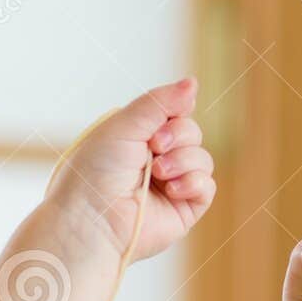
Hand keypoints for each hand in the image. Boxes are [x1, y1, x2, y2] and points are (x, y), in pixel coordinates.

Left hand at [43, 77, 215, 266]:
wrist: (93, 218)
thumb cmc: (96, 172)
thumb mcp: (125, 124)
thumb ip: (160, 102)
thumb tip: (193, 82)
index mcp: (138, 137)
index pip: (174, 113)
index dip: (173, 112)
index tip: (156, 123)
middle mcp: (156, 159)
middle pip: (192, 133)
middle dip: (178, 136)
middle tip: (154, 147)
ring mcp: (171, 184)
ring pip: (202, 158)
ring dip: (183, 160)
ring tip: (159, 173)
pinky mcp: (184, 209)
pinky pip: (207, 186)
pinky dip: (194, 182)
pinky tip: (172, 189)